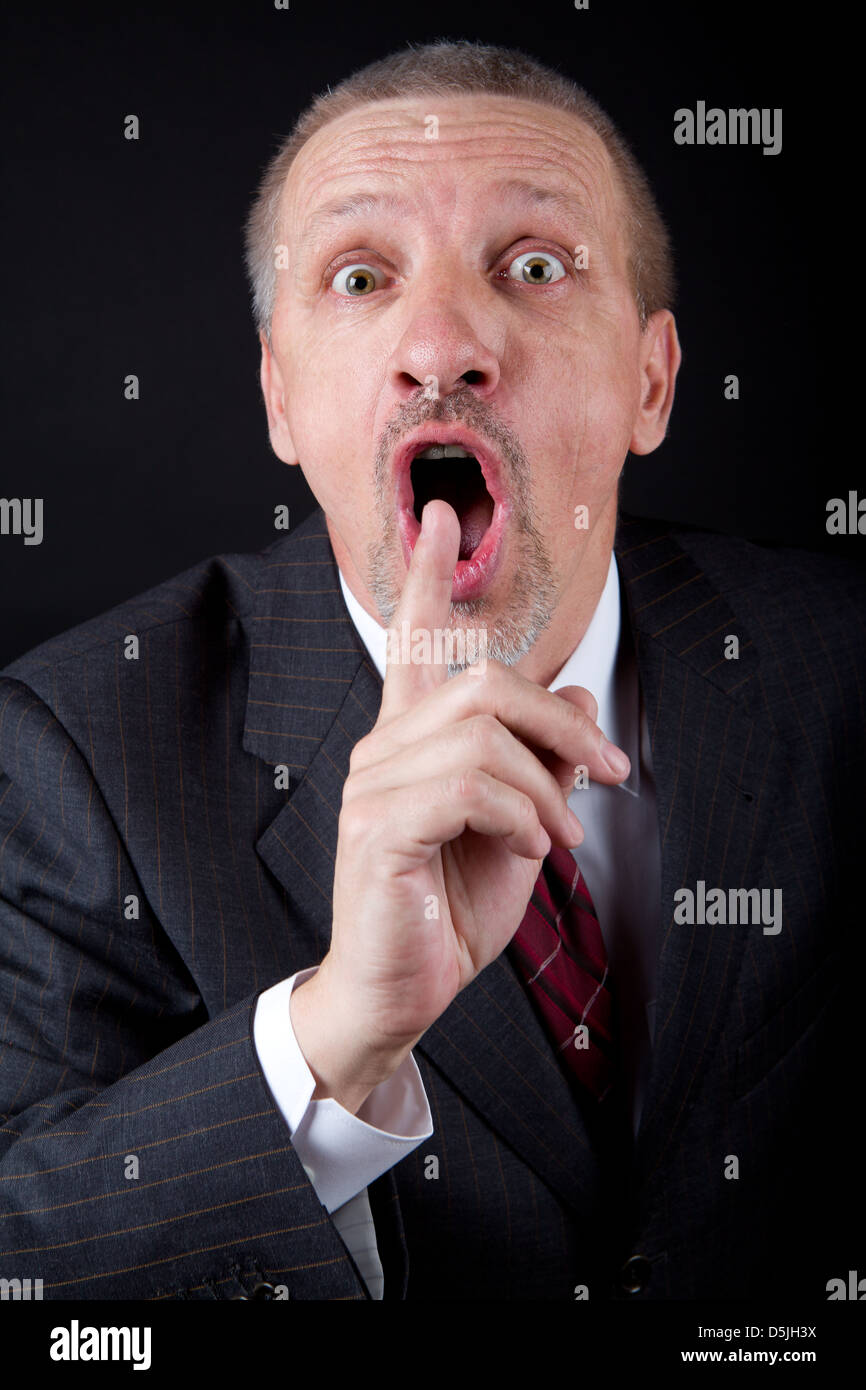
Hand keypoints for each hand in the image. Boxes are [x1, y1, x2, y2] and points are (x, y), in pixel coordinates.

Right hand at [290, 500, 629, 1111]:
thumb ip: (543, 761)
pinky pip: (468, 788)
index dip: (425, 577)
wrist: (401, 990)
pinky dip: (520, 816)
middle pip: (483, 683)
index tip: (436, 517)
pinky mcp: (378, 828)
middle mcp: (383, 748)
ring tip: (560, 837)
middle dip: (561, 723)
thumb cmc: (451, 906)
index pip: (413, 642)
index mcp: (411, 740)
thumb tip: (580, 695)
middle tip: (606, 775)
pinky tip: (528, 850)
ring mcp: (373, 786)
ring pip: (482, 737)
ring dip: (545, 788)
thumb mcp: (520, 826)